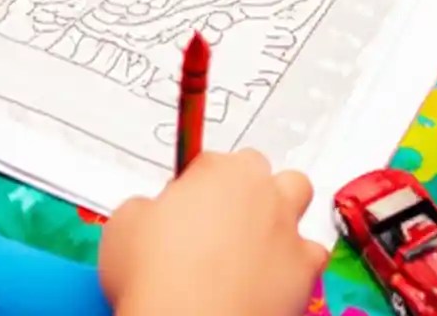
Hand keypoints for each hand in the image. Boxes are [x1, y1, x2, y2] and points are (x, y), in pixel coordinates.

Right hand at [99, 150, 328, 315]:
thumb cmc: (153, 275)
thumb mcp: (124, 226)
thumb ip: (145, 207)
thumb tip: (152, 213)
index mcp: (219, 172)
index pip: (213, 160)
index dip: (196, 185)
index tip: (184, 207)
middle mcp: (261, 191)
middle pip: (260, 170)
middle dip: (242, 188)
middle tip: (217, 221)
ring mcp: (288, 227)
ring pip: (298, 195)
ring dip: (279, 209)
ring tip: (252, 240)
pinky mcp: (305, 267)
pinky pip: (312, 252)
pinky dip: (296, 260)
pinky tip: (271, 277)